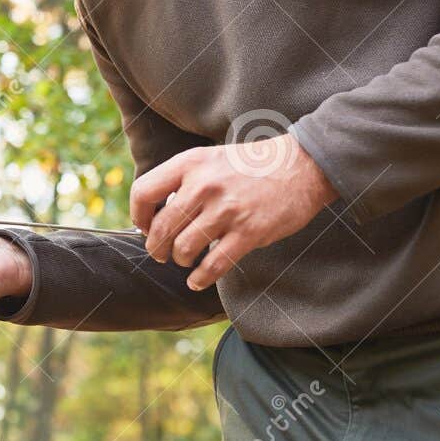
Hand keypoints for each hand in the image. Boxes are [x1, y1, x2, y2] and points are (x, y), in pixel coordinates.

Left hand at [130, 134, 338, 291]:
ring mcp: (226, 210)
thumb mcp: (210, 159)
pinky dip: (200, 278)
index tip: (144, 227)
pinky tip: (196, 281)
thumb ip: (184, 181)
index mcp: (190, 163)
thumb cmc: (250, 165)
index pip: (144, 192)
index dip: (139, 216)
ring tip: (183, 260)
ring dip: (179, 260)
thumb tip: (156, 213)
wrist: (301, 165)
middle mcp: (204, 185)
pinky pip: (214, 264)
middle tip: (160, 253)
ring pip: (184, 248)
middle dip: (156, 247)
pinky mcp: (249, 232)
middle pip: (162, 227)